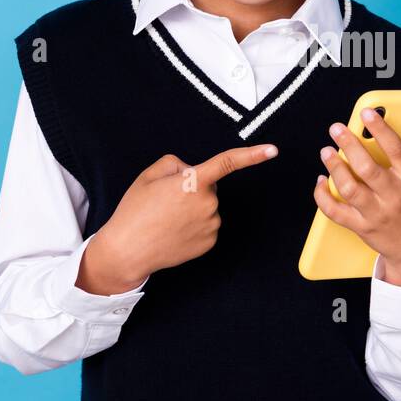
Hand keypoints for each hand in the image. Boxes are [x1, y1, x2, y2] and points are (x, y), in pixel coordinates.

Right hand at [79, 143, 277, 294]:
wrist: (127, 250)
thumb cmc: (135, 211)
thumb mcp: (149, 175)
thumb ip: (175, 164)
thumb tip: (191, 171)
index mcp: (193, 182)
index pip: (228, 162)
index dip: (253, 155)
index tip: (273, 150)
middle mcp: (208, 203)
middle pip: (209, 187)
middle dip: (192, 188)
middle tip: (165, 201)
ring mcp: (211, 225)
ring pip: (208, 207)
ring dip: (192, 209)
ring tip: (166, 218)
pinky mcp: (210, 242)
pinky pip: (207, 225)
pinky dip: (194, 226)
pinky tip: (174, 232)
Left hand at [313, 108, 400, 287]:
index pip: (397, 150)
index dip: (381, 129)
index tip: (366, 113)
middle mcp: (395, 196)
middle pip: (367, 167)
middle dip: (349, 144)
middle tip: (337, 129)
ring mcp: (377, 213)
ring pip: (349, 188)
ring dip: (334, 167)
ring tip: (326, 151)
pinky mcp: (362, 227)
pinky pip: (336, 212)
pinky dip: (323, 197)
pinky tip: (321, 181)